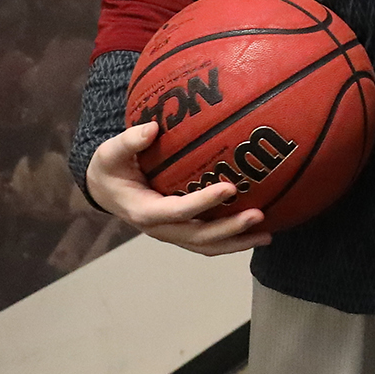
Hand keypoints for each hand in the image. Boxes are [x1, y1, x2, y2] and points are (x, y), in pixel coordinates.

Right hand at [86, 122, 271, 255]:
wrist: (106, 189)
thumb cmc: (112, 168)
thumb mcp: (110, 153)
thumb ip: (128, 141)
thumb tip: (152, 128)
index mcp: (143, 211)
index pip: (176, 211)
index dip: (202, 203)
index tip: (229, 188)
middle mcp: (160, 228)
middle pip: (198, 236)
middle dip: (230, 230)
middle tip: (259, 215)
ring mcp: (173, 232)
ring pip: (208, 245)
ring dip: (238, 241)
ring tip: (268, 234)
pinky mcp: (184, 230)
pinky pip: (211, 240)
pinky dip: (234, 239)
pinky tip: (261, 230)